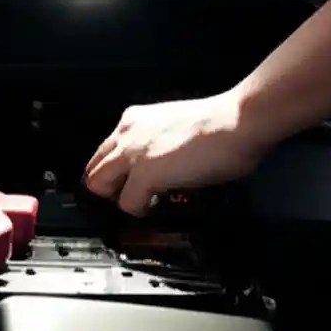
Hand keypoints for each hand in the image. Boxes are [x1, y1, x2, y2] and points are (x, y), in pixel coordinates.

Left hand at [84, 92, 266, 216]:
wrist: (236, 121)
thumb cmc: (221, 124)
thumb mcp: (174, 126)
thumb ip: (156, 142)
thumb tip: (159, 164)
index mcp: (134, 119)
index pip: (105, 151)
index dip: (115, 172)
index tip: (129, 182)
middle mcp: (126, 133)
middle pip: (94, 169)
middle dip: (109, 188)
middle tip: (133, 197)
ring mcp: (132, 154)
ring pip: (98, 185)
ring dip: (119, 199)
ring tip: (144, 202)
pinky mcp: (144, 174)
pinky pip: (127, 204)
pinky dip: (141, 211)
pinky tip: (159, 206)